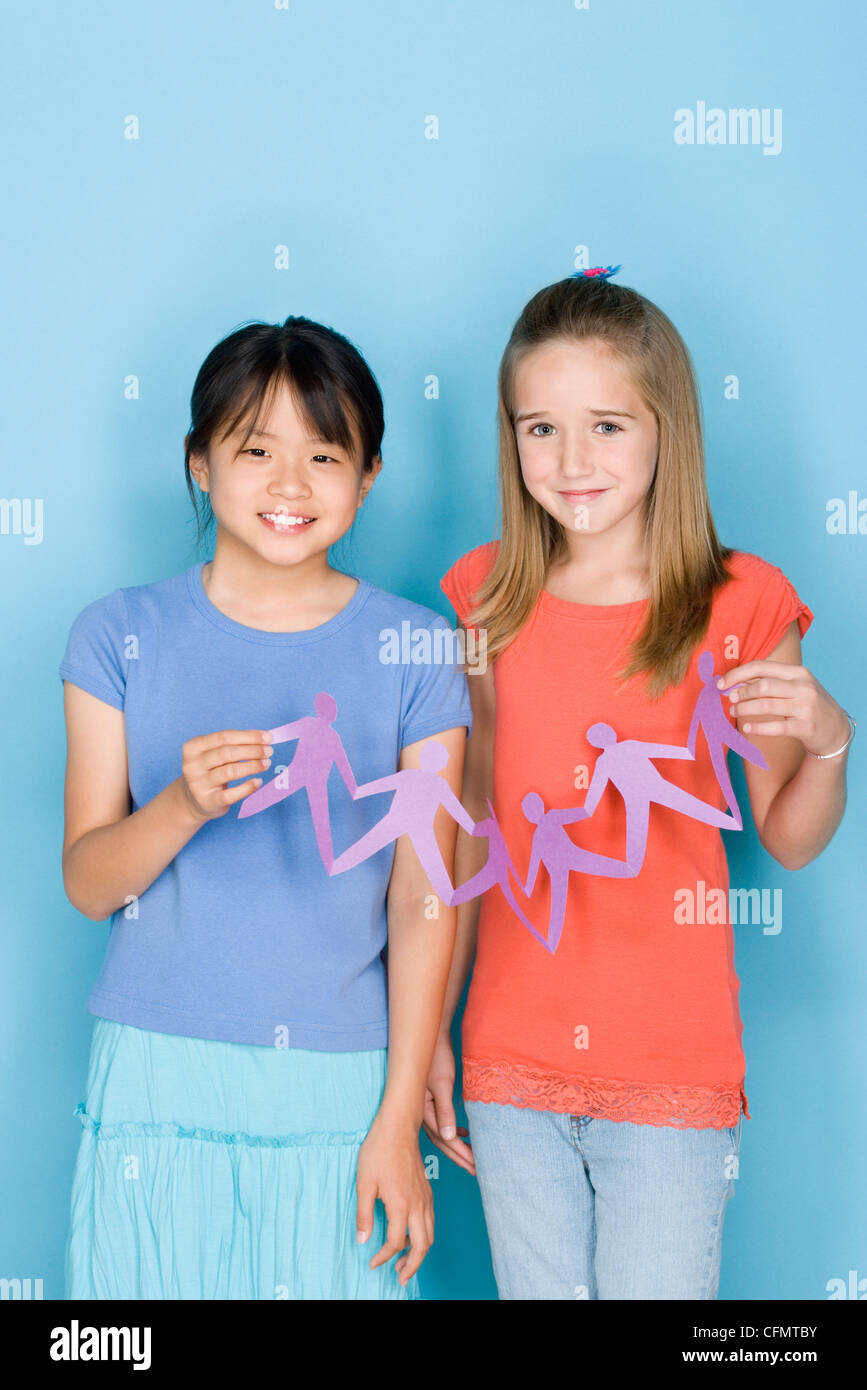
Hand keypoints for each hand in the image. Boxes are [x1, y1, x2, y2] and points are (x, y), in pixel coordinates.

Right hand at [178, 729, 272, 821]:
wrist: (193, 800)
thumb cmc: (210, 771)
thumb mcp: (213, 755)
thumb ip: (234, 745)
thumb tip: (264, 739)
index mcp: (193, 747)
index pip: (224, 737)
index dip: (248, 736)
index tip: (268, 737)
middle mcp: (192, 765)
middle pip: (227, 753)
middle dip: (252, 750)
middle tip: (269, 751)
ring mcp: (198, 784)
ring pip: (230, 772)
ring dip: (252, 766)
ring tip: (266, 763)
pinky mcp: (208, 801)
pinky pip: (231, 794)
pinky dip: (247, 787)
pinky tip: (258, 782)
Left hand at [356, 1115, 433, 1287]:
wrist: (398, 1127)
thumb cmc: (378, 1152)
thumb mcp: (364, 1184)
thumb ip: (364, 1214)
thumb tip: (362, 1240)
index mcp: (401, 1204)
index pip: (394, 1242)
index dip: (383, 1257)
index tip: (372, 1262)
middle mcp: (418, 1204)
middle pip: (422, 1246)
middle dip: (412, 1266)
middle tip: (400, 1278)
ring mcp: (425, 1197)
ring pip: (429, 1235)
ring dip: (419, 1253)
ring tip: (404, 1263)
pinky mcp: (427, 1191)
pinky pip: (430, 1221)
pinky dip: (422, 1236)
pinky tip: (409, 1236)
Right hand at [421, 1033, 475, 1174]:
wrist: (431, 1037)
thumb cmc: (436, 1057)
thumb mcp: (442, 1084)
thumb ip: (445, 1111)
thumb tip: (449, 1137)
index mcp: (422, 1110)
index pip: (443, 1139)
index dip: (459, 1153)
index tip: (474, 1165)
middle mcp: (421, 1112)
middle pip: (441, 1141)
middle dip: (459, 1156)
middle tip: (476, 1170)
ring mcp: (425, 1107)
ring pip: (442, 1133)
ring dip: (457, 1146)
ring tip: (472, 1157)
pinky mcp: (431, 1100)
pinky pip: (442, 1123)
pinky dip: (454, 1131)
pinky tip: (465, 1134)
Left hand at [718, 662, 850, 756]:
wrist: (836, 729)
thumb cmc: (809, 705)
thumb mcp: (795, 687)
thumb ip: (770, 682)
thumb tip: (736, 681)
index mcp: (798, 672)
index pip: (762, 667)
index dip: (738, 674)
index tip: (721, 683)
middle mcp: (803, 687)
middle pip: (763, 685)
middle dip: (742, 692)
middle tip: (730, 700)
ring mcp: (806, 707)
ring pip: (767, 705)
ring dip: (745, 709)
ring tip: (734, 712)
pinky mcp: (806, 727)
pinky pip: (777, 727)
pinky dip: (758, 727)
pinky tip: (747, 728)